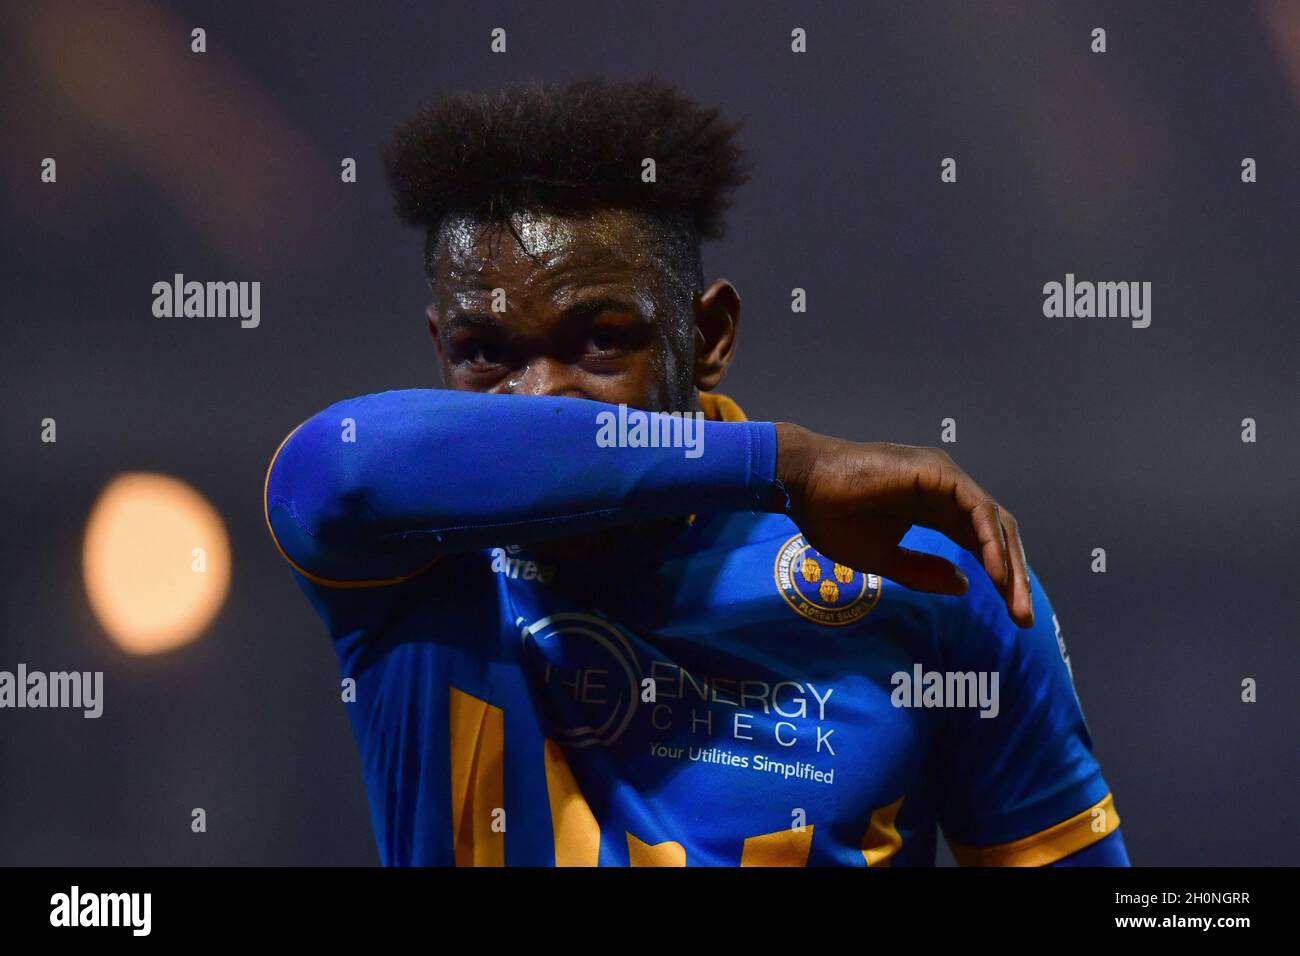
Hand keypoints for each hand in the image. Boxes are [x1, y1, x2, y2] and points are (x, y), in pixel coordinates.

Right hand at [774, 423, 1033, 627]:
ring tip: (1014, 602)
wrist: (801, 485)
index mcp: (934, 508)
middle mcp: (947, 490)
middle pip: (995, 534)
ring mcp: (944, 477)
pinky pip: (976, 509)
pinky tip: (994, 572)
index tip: (1010, 616)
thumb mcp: (881, 559)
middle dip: (1013, 576)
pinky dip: (989, 540)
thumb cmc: (831, 516)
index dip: (999, 577)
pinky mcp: (936, 472)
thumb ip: (921, 571)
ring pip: (994, 521)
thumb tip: (965, 585)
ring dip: (1008, 563)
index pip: (980, 542)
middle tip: (1022, 618)